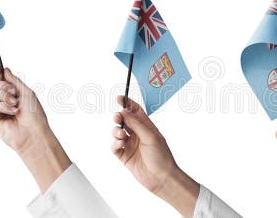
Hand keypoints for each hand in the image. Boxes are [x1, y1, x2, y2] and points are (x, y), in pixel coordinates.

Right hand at [0, 59, 50, 151]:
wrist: (34, 133)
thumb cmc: (34, 114)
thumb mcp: (26, 92)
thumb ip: (14, 80)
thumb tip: (5, 69)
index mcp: (12, 94)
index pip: (0, 79)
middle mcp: (3, 101)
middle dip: (4, 87)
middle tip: (15, 94)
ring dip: (4, 96)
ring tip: (15, 105)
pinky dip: (4, 106)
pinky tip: (13, 112)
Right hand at [111, 96, 198, 216]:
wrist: (161, 178)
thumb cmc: (162, 157)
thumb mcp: (151, 137)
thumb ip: (137, 124)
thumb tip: (125, 112)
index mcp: (147, 127)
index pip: (135, 111)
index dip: (127, 103)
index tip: (120, 98)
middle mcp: (137, 134)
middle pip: (124, 120)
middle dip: (118, 117)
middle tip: (117, 117)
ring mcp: (130, 145)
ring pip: (117, 132)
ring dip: (116, 131)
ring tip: (121, 135)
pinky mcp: (124, 156)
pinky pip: (114, 146)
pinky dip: (114, 143)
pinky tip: (120, 144)